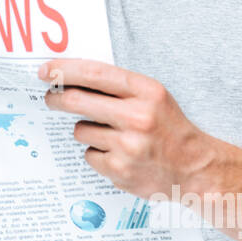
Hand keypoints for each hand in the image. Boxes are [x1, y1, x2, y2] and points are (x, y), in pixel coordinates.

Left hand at [40, 58, 241, 199]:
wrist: (196, 169)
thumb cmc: (170, 128)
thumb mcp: (153, 97)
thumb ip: (118, 87)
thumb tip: (70, 78)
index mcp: (147, 92)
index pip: (95, 73)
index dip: (65, 70)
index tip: (45, 70)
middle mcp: (138, 117)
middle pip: (77, 101)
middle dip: (56, 98)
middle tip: (50, 98)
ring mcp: (128, 146)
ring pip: (80, 131)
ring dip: (87, 131)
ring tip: (111, 135)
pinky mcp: (120, 171)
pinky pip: (89, 155)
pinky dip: (98, 154)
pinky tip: (119, 155)